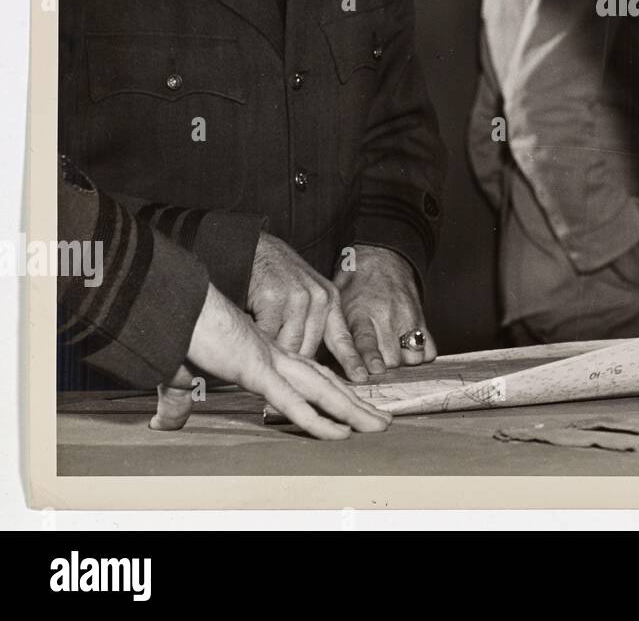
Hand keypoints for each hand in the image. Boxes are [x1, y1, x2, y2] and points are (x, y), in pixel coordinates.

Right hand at [150, 285, 390, 440]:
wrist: (175, 297)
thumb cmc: (183, 327)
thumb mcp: (188, 369)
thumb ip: (184, 396)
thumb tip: (166, 421)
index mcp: (270, 343)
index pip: (310, 368)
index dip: (335, 384)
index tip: (356, 400)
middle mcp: (277, 349)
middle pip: (326, 379)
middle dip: (355, 400)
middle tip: (381, 420)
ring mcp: (270, 357)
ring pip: (320, 389)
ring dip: (349, 410)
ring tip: (374, 426)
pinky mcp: (255, 367)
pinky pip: (291, 398)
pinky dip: (315, 417)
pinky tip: (336, 432)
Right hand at [247, 232, 367, 381]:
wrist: (256, 248)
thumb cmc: (278, 277)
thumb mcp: (306, 295)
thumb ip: (311, 324)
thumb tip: (309, 364)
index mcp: (330, 300)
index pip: (342, 337)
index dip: (352, 360)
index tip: (361, 377)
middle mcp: (319, 298)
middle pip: (309, 349)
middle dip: (294, 360)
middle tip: (278, 363)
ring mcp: (299, 298)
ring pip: (289, 346)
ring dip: (274, 350)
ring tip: (262, 345)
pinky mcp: (275, 298)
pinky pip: (267, 335)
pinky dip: (258, 337)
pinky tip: (252, 330)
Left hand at [334, 244, 435, 373]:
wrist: (382, 259)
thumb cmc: (354, 286)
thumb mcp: (336, 302)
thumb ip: (331, 331)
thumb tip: (316, 361)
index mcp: (361, 313)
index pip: (366, 340)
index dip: (369, 358)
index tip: (371, 372)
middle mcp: (386, 316)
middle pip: (392, 357)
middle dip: (384, 367)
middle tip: (374, 366)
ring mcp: (407, 317)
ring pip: (413, 355)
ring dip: (403, 362)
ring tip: (392, 356)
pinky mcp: (422, 318)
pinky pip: (429, 348)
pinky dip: (421, 355)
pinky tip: (409, 350)